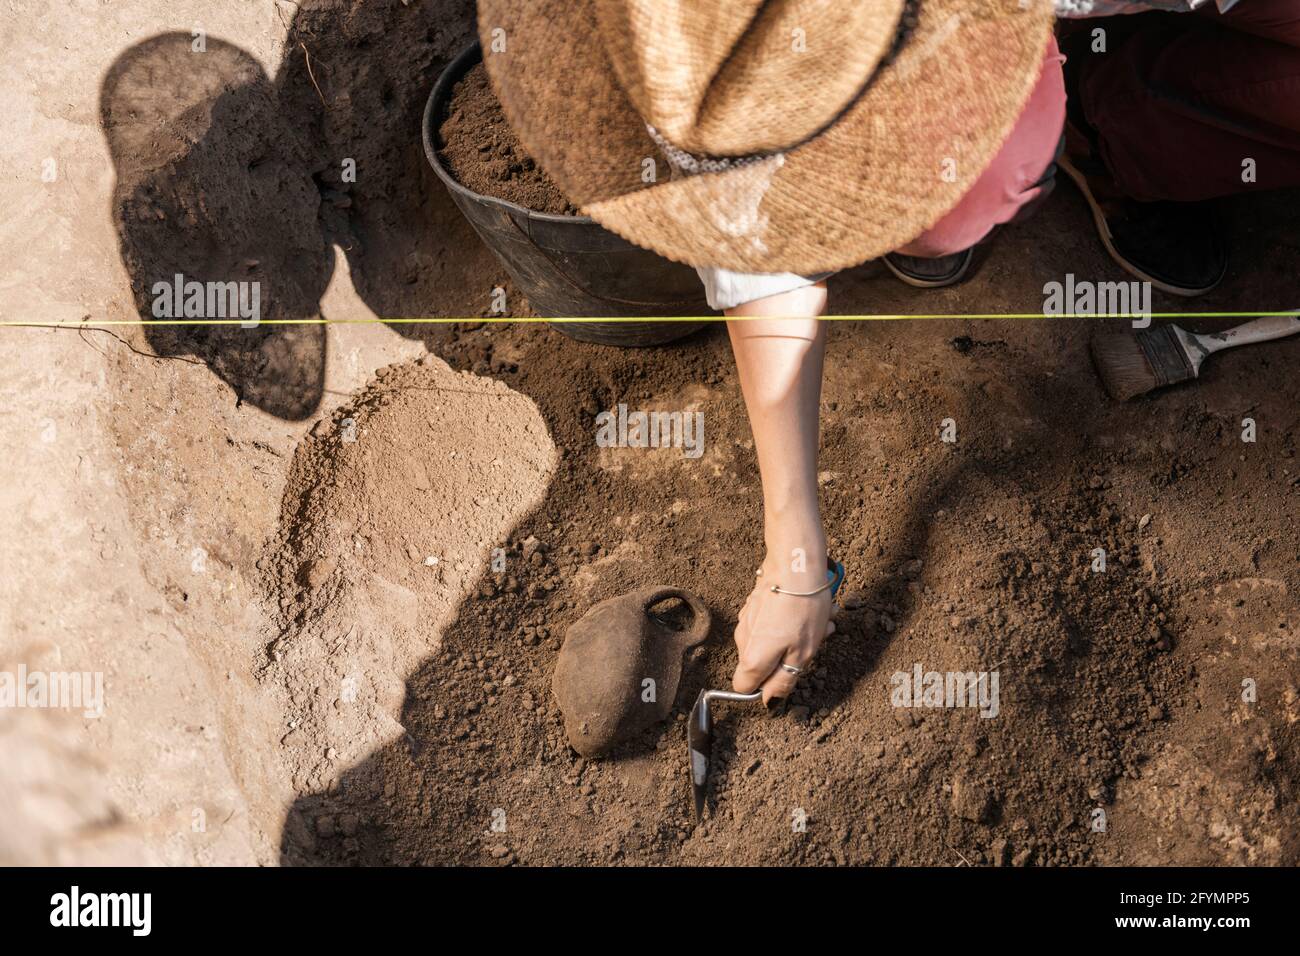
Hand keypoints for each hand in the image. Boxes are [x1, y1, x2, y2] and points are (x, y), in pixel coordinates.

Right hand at [732, 553, 835, 704]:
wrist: (794, 564)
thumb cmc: (801, 608)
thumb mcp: (802, 654)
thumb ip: (783, 681)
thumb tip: (770, 700)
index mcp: (752, 658)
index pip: (744, 688)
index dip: (764, 687)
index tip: (785, 675)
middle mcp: (743, 640)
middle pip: (761, 664)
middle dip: (787, 658)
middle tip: (813, 644)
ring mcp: (747, 619)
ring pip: (770, 641)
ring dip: (794, 638)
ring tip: (818, 623)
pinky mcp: (755, 604)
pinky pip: (771, 623)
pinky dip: (788, 621)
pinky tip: (808, 609)